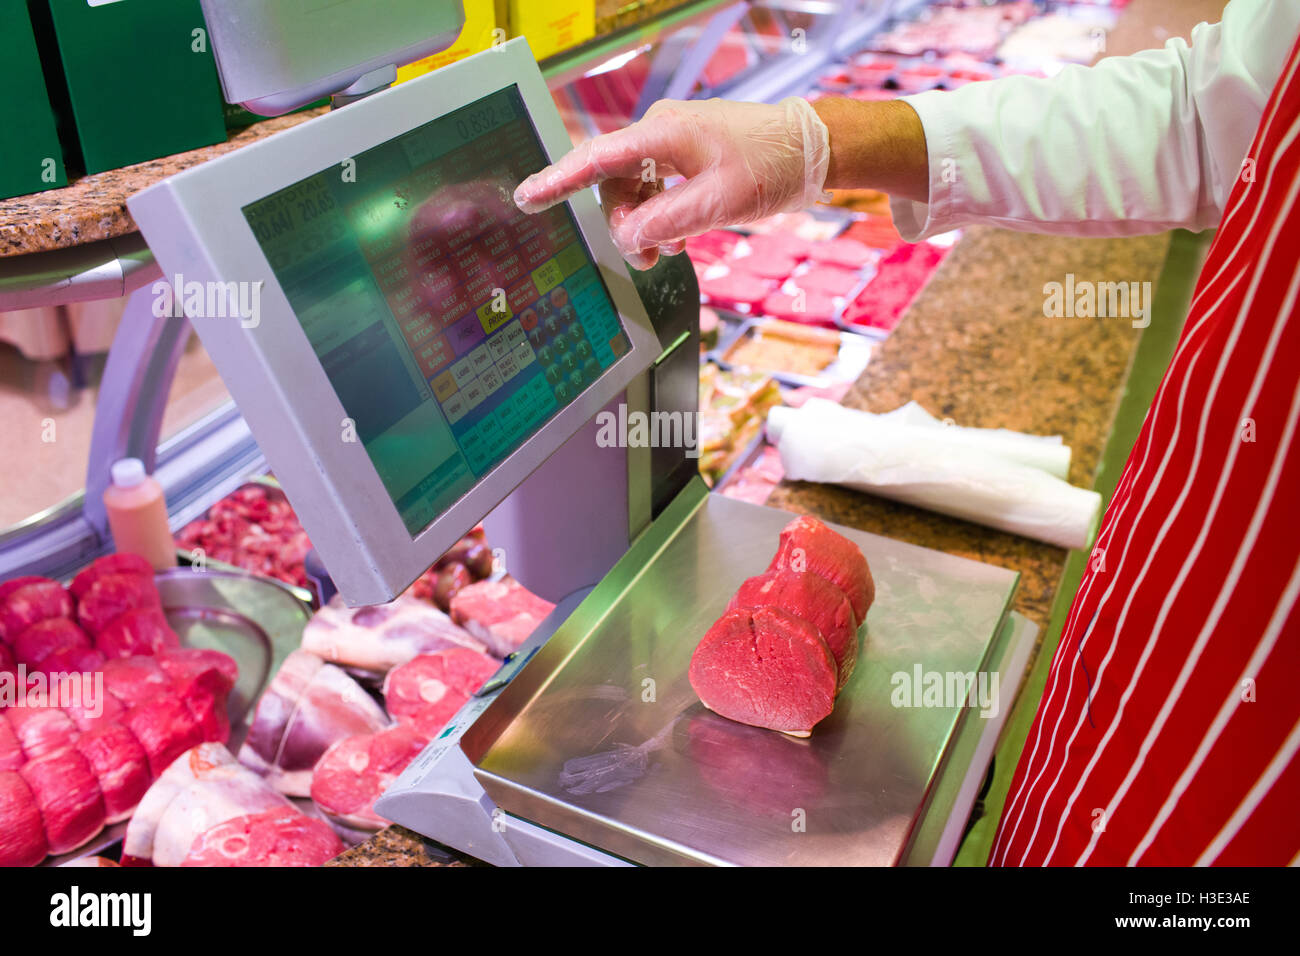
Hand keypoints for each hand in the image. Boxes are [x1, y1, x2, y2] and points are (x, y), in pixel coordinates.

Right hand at [514, 97, 830, 269]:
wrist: (812, 148)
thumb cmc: (773, 164)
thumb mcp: (718, 203)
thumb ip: (665, 221)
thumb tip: (627, 237)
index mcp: (663, 133)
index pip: (596, 158)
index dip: (558, 180)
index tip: (528, 197)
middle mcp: (661, 132)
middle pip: (614, 184)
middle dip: (625, 225)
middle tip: (651, 257)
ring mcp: (672, 142)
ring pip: (635, 191)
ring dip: (646, 225)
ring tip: (672, 249)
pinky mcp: (685, 156)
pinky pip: (656, 188)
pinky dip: (662, 216)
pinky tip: (681, 235)